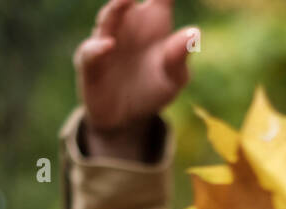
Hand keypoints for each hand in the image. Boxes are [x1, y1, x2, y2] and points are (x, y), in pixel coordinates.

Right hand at [74, 0, 195, 160]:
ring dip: (116, 9)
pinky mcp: (90, 62)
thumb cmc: (154, 88)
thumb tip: (194, 32)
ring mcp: (106, 38)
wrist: (128, 119)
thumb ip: (180, 55)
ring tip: (126, 0)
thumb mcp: (174, 77)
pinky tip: (109, 46)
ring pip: (109, 17)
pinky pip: (91, 51)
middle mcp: (128, 22)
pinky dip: (98, 48)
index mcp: (154, 20)